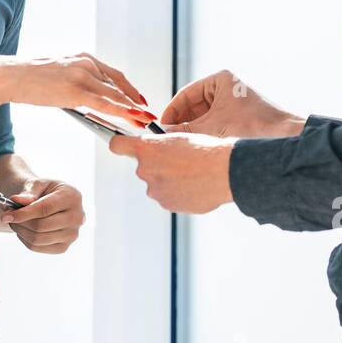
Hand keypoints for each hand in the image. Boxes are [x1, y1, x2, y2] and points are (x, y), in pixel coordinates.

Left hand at [0, 179, 85, 253]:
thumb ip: (27, 192)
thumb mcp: (37, 184)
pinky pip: (38, 248)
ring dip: (20, 231)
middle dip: (19, 222)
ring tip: (13, 222)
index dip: (23, 213)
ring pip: (38, 239)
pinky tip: (22, 229)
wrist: (54, 201)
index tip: (6, 215)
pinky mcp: (64, 246)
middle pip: (41, 226)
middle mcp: (77, 217)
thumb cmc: (45, 191)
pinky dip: (25, 240)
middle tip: (7, 216)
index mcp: (72, 197)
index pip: (45, 209)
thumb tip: (15, 200)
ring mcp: (72, 234)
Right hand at [2, 52, 155, 127]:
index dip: (129, 89)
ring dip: (132, 109)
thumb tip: (88, 100)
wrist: (10, 76)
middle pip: (119, 83)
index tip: (139, 100)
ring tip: (144, 120)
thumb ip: (77, 83)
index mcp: (83, 58)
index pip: (113, 74)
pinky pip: (104, 103)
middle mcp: (86, 63)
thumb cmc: (30, 79)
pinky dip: (121, 111)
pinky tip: (131, 118)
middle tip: (147, 113)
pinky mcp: (75, 90)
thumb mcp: (59, 75)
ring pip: (115, 94)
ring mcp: (82, 75)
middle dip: (135, 100)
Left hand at [107, 132, 237, 213]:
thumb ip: (159, 146)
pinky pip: (169, 197)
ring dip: (169, 180)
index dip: (119, 144)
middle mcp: (145, 170)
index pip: (117, 145)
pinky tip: (194, 185)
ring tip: (191, 174)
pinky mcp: (167, 204)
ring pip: (157, 183)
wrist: (224, 171)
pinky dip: (178, 192)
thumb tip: (153, 153)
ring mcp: (155, 190)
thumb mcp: (179, 138)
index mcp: (146, 148)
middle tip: (179, 161)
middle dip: (157, 165)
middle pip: (143, 167)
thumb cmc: (205, 150)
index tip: (122, 146)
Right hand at [162, 69, 302, 138]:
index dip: (171, 111)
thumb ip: (185, 131)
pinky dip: (206, 133)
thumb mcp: (213, 129)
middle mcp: (228, 86)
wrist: (285, 139)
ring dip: (194, 130)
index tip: (160, 127)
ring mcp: (235, 101)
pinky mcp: (241, 115)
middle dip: (182, 123)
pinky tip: (199, 146)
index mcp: (221, 79)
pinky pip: (216, 122)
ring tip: (182, 144)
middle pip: (194, 105)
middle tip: (168, 138)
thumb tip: (162, 135)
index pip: (186, 94)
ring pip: (205, 116)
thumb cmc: (253, 127)